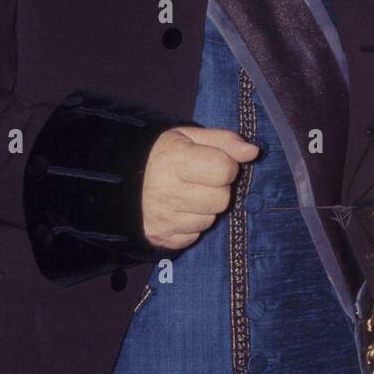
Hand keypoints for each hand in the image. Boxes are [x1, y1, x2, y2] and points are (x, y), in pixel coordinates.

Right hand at [142, 126, 258, 250]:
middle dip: (217, 189)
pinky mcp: (159, 237)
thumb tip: (253, 152)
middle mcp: (167, 191)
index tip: (214, 162)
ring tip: (188, 195)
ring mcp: (162, 218)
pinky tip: (179, 211)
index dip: (226, 165)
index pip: (224, 169)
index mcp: (176, 160)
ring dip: (205, 209)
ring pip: (209, 220)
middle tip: (200, 180)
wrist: (119, 178)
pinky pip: (192, 237)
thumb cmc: (162, 154)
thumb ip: (224, 141)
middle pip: (221, 199)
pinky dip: (190, 226)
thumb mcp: (190, 137)